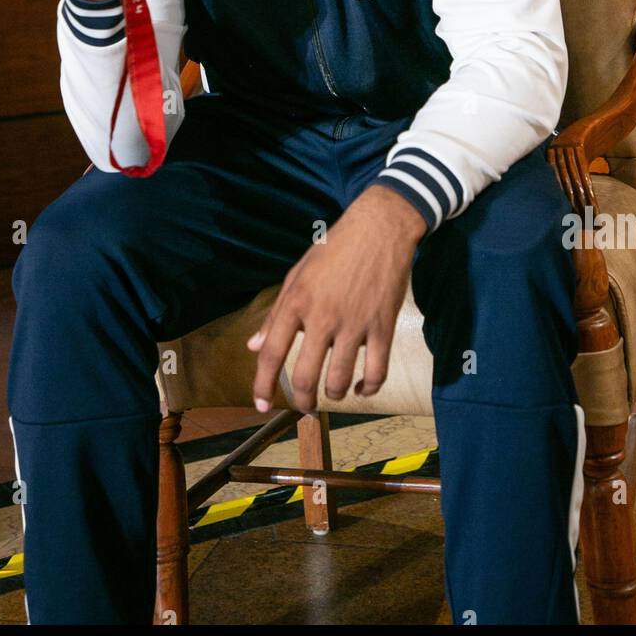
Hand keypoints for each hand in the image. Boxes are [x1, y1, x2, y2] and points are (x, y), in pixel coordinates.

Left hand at [246, 185, 427, 413]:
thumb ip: (275, 313)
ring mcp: (354, 323)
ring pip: (340, 381)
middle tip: (305, 408)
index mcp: (296, 301)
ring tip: (333, 395)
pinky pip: (377, 371)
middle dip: (303, 401)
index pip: (272, 353)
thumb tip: (253, 345)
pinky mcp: (383, 326)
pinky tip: (363, 389)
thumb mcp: (297, 274)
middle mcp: (322, 316)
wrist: (379, 227)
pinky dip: (369, 389)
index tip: (260, 405)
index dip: (263, 385)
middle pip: (306, 377)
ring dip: (334, 396)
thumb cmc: (334, 248)